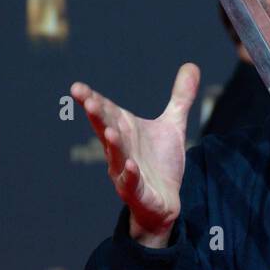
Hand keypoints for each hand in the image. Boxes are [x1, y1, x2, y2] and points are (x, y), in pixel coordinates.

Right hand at [69, 62, 199, 245]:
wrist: (164, 203)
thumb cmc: (160, 163)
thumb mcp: (173, 127)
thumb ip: (180, 99)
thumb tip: (191, 66)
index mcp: (125, 132)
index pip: (107, 113)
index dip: (93, 100)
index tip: (78, 88)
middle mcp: (121, 150)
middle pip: (107, 130)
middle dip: (97, 117)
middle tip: (88, 101)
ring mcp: (126, 172)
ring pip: (117, 157)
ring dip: (113, 145)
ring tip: (109, 131)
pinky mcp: (138, 193)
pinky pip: (132, 184)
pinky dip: (130, 175)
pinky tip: (130, 166)